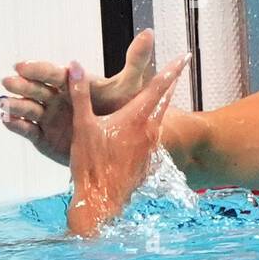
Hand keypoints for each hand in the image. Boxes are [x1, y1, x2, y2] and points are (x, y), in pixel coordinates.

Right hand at [0, 29, 155, 164]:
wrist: (121, 141)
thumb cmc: (123, 108)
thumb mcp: (130, 86)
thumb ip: (135, 60)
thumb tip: (148, 33)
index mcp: (72, 83)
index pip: (52, 73)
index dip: (38, 69)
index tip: (22, 65)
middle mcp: (57, 97)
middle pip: (35, 89)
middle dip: (22, 85)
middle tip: (8, 81)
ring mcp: (49, 117)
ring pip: (28, 109)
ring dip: (15, 105)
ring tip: (2, 105)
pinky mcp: (44, 136)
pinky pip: (27, 130)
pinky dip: (15, 125)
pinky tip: (4, 121)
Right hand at [66, 52, 190, 235]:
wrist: (100, 202)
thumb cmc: (91, 165)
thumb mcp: (83, 126)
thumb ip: (80, 94)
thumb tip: (74, 66)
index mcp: (136, 118)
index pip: (159, 87)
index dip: (172, 70)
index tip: (184, 57)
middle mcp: (149, 131)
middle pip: (165, 101)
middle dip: (171, 84)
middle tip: (179, 70)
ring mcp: (150, 147)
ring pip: (160, 119)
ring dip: (162, 104)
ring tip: (163, 94)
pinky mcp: (147, 160)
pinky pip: (153, 136)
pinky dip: (152, 125)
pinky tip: (146, 126)